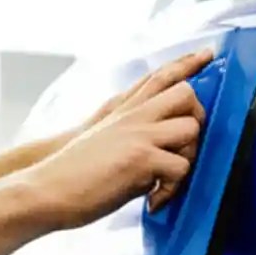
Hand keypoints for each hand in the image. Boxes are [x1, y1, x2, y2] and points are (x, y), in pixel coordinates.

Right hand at [18, 50, 212, 229]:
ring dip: (188, 157)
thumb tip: (155, 152)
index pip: (160, 77)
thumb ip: (129, 136)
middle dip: (198, 117)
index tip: (209, 54)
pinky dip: (172, 190)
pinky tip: (153, 200)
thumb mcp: (101, 139)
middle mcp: (134, 116)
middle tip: (186, 145)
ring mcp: (139, 135)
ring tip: (166, 180)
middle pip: (186, 93)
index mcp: (123, 110)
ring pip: (191, 130)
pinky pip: (180, 168)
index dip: (186, 64)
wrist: (46, 188)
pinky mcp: (142, 159)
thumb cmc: (71, 172)